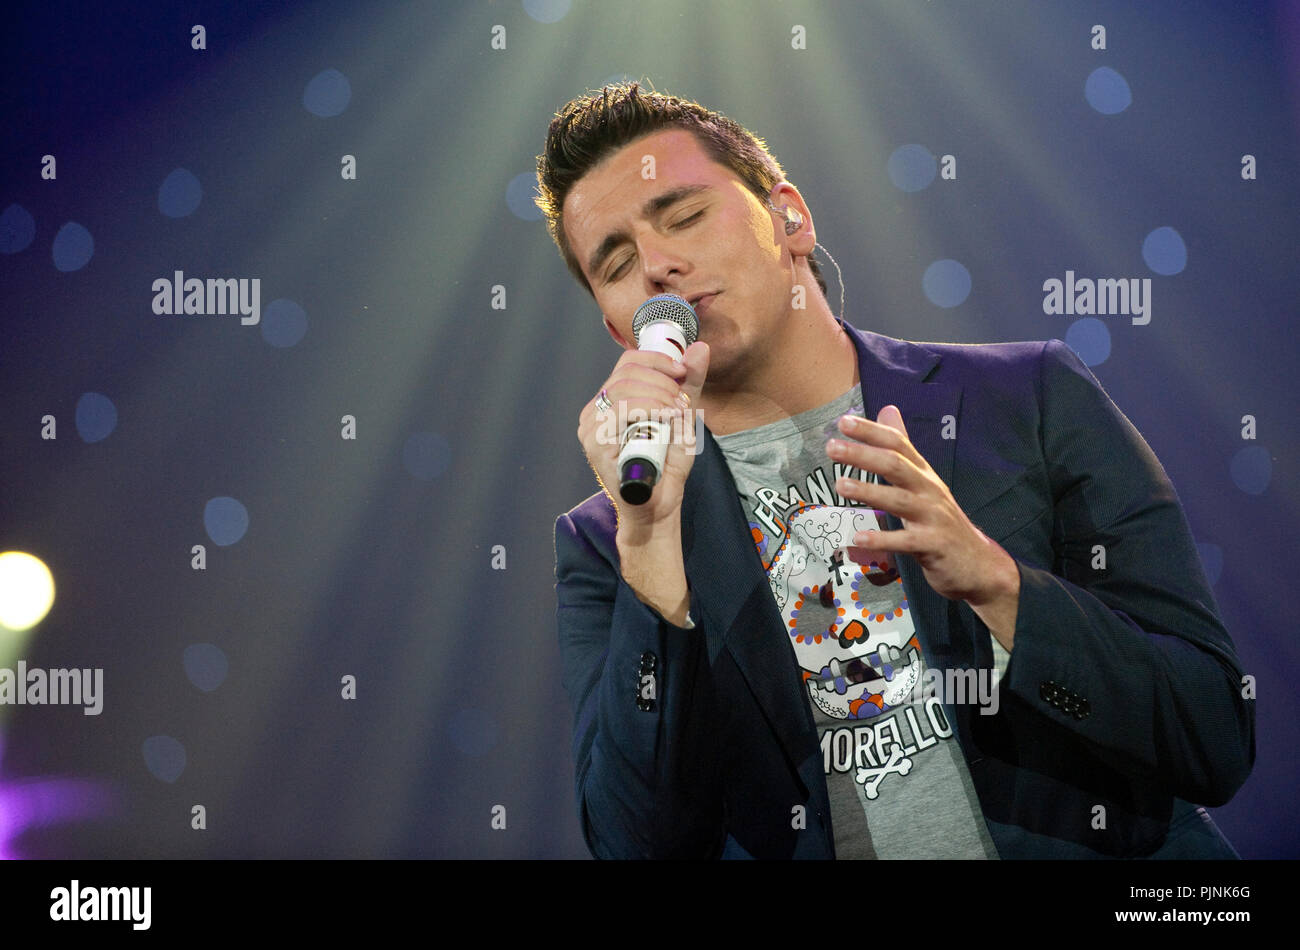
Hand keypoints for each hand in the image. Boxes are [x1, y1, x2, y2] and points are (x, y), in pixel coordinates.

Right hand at [577, 341, 709, 531]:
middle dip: (662, 380)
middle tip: (682, 401)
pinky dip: (650, 409)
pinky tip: (667, 419)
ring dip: (659, 395)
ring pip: (624, 389)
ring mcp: (591, 427)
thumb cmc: (666, 464)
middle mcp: (595, 410)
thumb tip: (700, 348)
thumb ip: (689, 384)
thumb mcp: (683, 416)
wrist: (659, 504)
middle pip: (627, 372)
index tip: (682, 371)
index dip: (657, 359)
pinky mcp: (594, 443)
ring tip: (678, 413)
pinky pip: (621, 411)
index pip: (628, 362)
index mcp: (612, 400)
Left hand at [827, 405, 1020, 647]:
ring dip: (870, 492)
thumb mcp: (924, 482)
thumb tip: (888, 409)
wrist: (978, 564)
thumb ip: (902, 450)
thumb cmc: (941, 521)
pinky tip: (857, 537)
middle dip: (863, 455)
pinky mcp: (934, 545)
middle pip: (896, 466)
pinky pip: (905, 541)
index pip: (898, 445)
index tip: (843, 422)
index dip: (872, 432)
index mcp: (924, 474)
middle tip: (832, 448)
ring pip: (900, 500)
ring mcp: (933, 518)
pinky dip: (881, 539)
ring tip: (841, 486)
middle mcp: (929, 490)